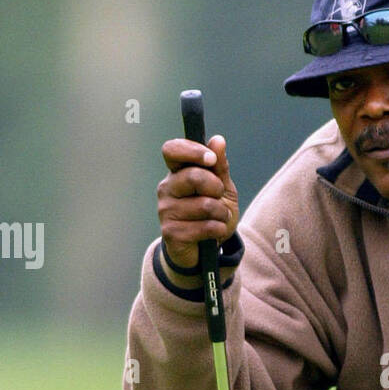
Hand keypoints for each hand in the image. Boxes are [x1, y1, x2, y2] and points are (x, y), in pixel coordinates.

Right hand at [157, 135, 238, 270]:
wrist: (206, 249)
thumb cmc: (213, 214)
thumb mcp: (222, 188)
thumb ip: (219, 166)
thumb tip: (218, 140)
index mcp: (177, 172)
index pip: (172, 150)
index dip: (192, 151)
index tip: (211, 159)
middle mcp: (167, 188)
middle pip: (193, 176)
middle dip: (216, 187)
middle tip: (219, 197)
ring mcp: (165, 210)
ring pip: (204, 205)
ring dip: (221, 213)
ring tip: (219, 218)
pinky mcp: (170, 232)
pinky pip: (204, 226)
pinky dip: (218, 229)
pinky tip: (215, 231)